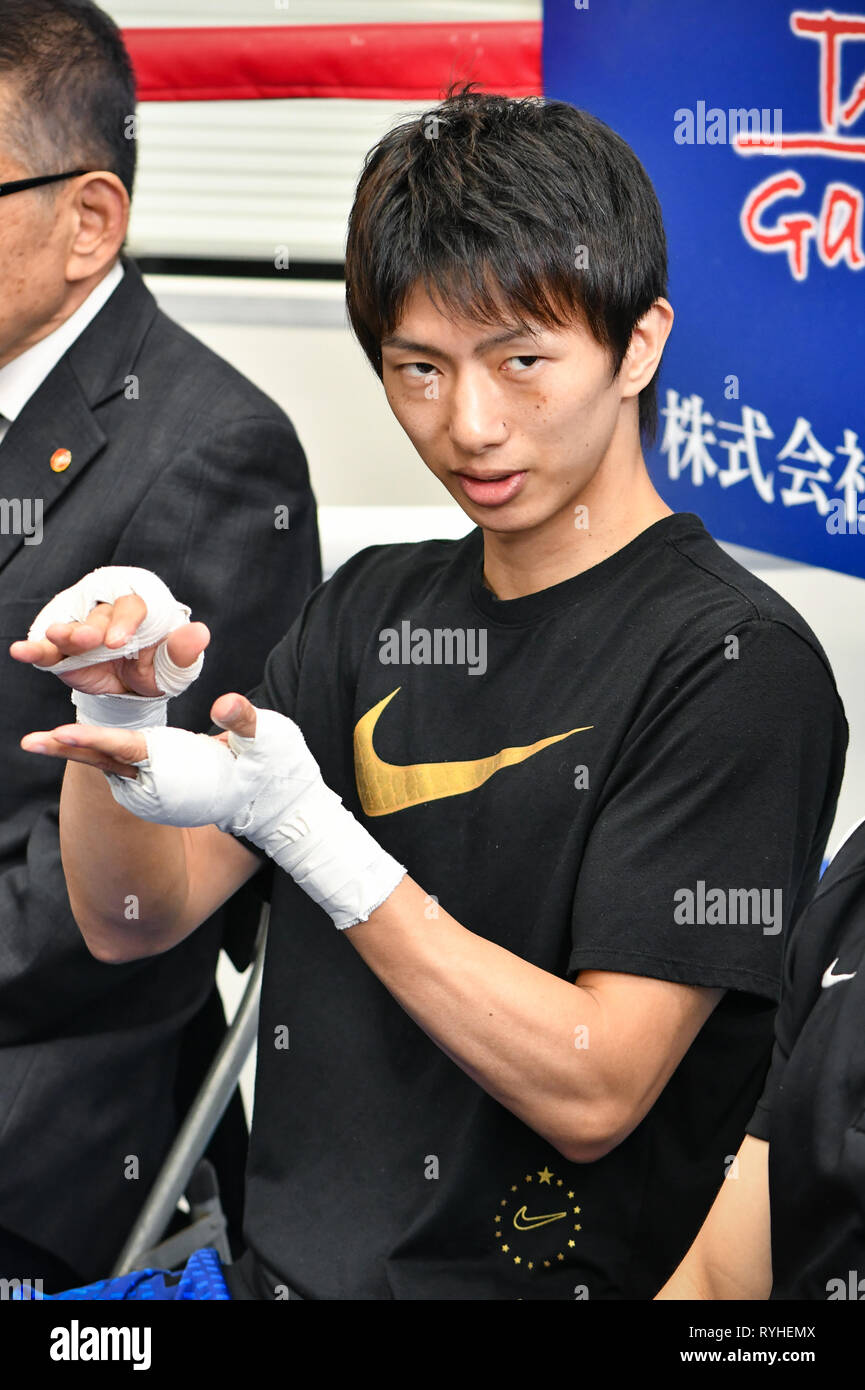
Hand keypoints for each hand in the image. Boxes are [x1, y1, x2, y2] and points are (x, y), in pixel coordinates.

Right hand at [10, 592, 209, 698]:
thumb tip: (201, 632)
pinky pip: (48, 648)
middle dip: (93, 628)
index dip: (125, 622)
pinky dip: (35, 649)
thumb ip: (184, 650)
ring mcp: (83, 628)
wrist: (135, 689)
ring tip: (54, 637)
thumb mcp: (176, 665)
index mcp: (141, 607)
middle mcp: (109, 611)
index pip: (132, 607)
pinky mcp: (63, 650)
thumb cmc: (160, 667)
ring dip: (63, 634)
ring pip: (72, 628)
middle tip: (89, 641)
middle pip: (98, 616)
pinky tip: (20, 650)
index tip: (119, 642)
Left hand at [20, 692, 254, 781]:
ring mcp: (149, 786)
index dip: (101, 741)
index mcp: (178, 771)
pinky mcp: (147, 780)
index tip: (67, 732)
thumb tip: (226, 701)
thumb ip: (244, 721)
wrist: (260, 799)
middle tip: (32, 742)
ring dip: (69, 752)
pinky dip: (88, 751)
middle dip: (69, 751)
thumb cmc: (261, 771)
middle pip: (106, 762)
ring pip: (104, 764)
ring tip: (34, 742)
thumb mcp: (262, 744)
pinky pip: (114, 763)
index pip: (133, 751)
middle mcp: (157, 783)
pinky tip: (62, 740)